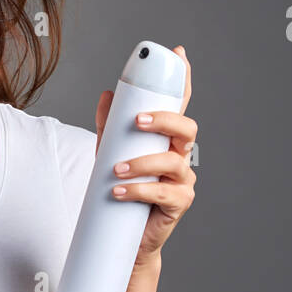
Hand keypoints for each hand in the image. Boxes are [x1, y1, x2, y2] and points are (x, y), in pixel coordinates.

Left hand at [94, 45, 196, 267]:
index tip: (179, 54)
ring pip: (172, 162)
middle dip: (165, 120)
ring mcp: (182, 180)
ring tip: (114, 171)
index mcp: (166, 139)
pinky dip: (138, 191)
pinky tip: (118, 192)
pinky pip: (164, 194)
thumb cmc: (121, 192)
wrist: (125, 238)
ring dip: (142, 164)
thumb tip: (105, 95)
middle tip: (138, 122)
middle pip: (186, 129)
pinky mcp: (179, 204)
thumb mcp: (109, 154)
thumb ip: (109, 127)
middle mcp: (180, 155)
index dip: (182, 79)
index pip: (178, 105)